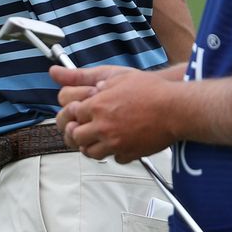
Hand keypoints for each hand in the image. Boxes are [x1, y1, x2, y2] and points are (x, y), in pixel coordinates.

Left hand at [51, 64, 180, 162]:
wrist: (177, 108)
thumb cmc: (151, 90)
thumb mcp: (114, 76)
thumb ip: (82, 76)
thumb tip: (54, 72)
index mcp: (96, 106)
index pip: (70, 115)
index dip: (73, 114)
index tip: (79, 114)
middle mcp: (102, 126)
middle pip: (75, 137)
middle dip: (77, 133)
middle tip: (83, 130)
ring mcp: (115, 143)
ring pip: (90, 153)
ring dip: (91, 147)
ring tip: (99, 139)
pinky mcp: (130, 154)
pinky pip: (115, 159)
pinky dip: (116, 154)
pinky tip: (122, 144)